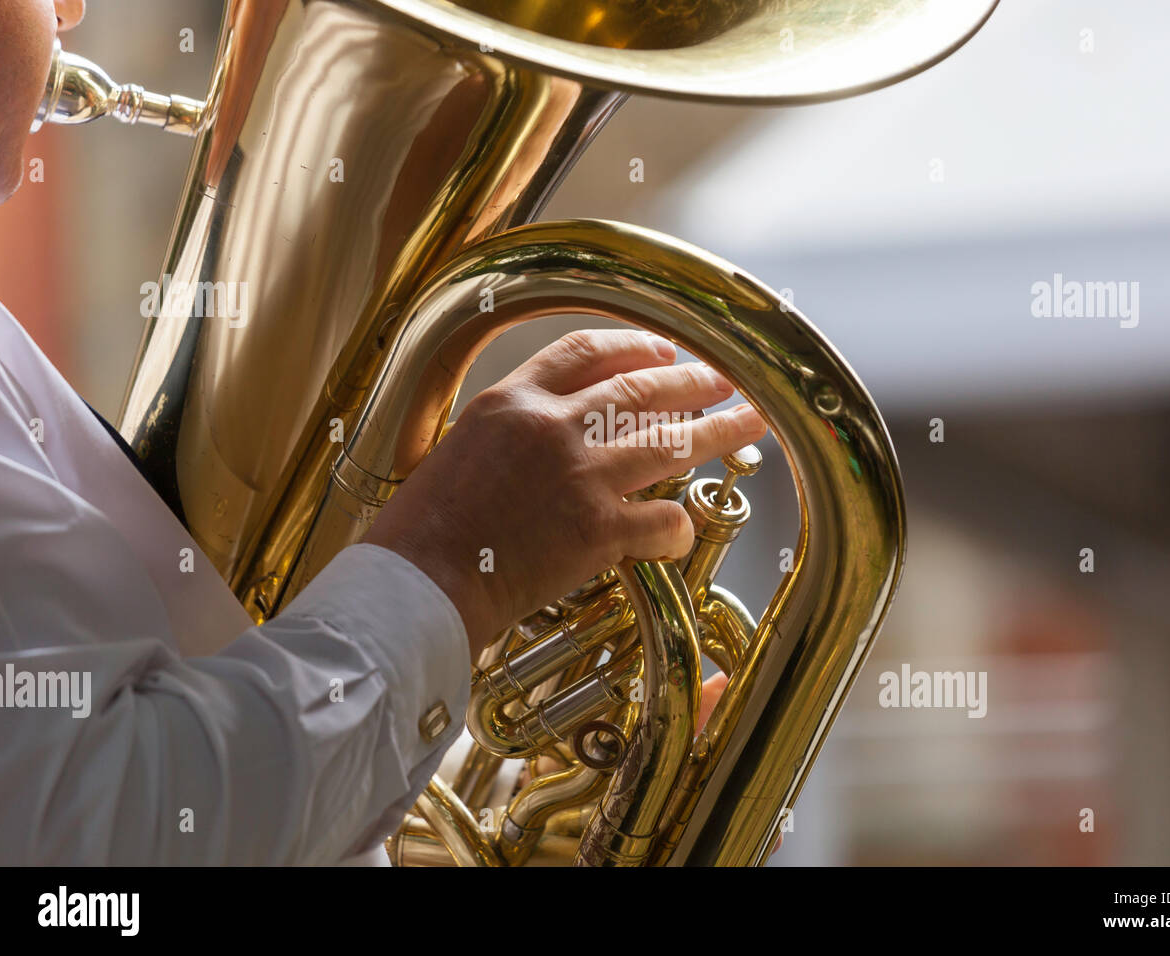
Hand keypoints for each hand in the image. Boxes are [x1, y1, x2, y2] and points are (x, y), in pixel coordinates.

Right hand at [363, 329, 766, 657]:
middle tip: (725, 379)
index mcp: (511, 400)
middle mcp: (551, 426)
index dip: (633, 346)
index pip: (584, 351)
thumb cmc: (424, 528)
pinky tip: (681, 529)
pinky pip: (661, 518)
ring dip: (718, 431)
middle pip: (640, 387)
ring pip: (669, 442)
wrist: (419, 582)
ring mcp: (579, 476)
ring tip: (750, 421)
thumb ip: (511, 431)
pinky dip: (678, 524)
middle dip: (692, 381)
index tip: (663, 351)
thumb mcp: (458, 449)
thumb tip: (554, 432)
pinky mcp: (596, 529)